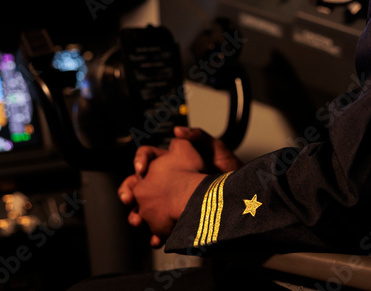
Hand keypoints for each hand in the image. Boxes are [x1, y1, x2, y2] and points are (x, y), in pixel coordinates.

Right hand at [118, 127, 240, 244]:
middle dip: (128, 190)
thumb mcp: (217, 150)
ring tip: (137, 221)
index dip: (140, 161)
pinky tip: (156, 239)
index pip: (148, 157)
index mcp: (173, 161)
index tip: (141, 169)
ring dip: (136, 215)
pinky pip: (159, 229)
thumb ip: (198, 137)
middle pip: (138, 184)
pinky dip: (155, 235)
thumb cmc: (232, 172)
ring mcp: (170, 202)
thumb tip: (178, 131)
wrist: (242, 198)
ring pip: (143, 208)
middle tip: (128, 197)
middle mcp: (168, 181)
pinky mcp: (176, 220)